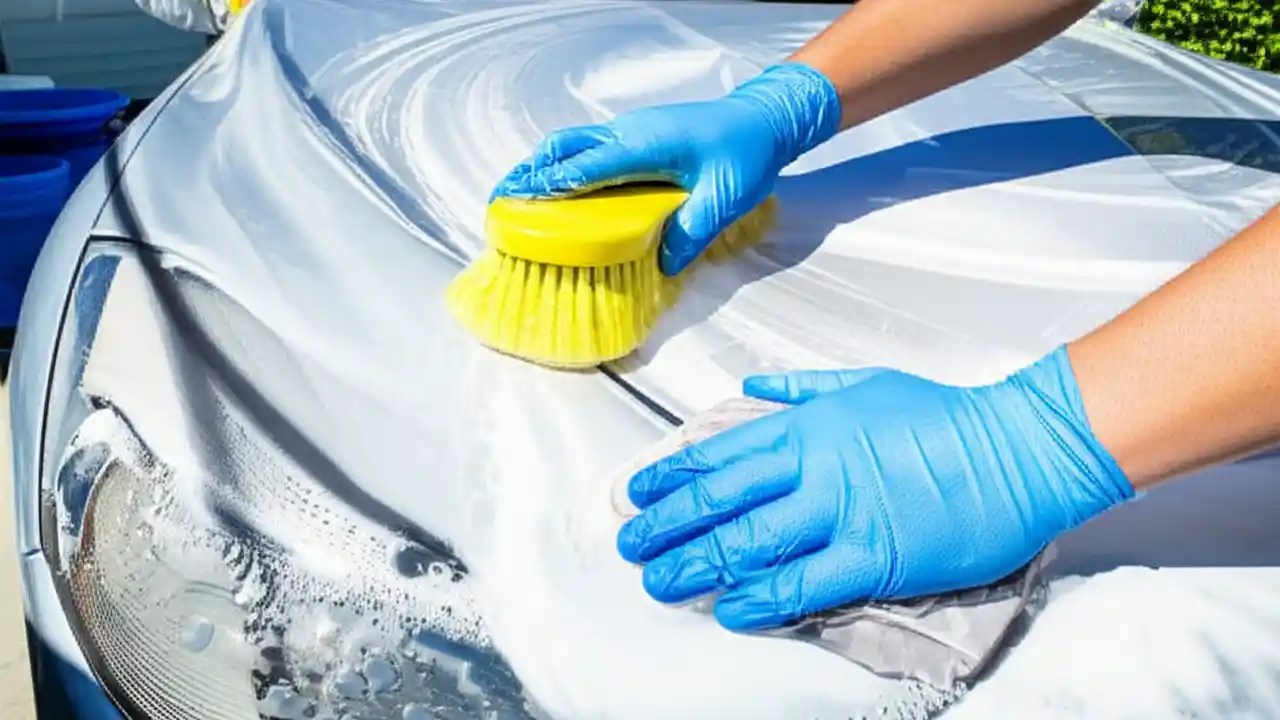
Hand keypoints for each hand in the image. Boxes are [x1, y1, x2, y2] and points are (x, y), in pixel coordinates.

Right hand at [490, 63, 840, 274]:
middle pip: (565, 148)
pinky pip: (588, 150)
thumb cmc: (746, 152)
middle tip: (500, 202)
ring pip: (572, 145)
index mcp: (645, 144)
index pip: (586, 165)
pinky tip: (559, 192)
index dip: (550, 184)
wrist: (764, 119)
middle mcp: (629, 133)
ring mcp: (630, 132)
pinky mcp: (635, 138)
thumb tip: (663, 263)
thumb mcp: (726, 198)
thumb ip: (693, 231)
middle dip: (530, 173)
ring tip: (517, 198)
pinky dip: (564, 167)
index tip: (516, 201)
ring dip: (543, 168)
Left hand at [615, 346, 1133, 630]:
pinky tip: (729, 610)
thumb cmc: (944, 418)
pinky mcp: (874, 557)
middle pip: (720, 501)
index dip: (668, 478)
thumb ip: (800, 387)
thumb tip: (752, 386)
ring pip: (750, 543)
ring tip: (661, 582)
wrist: (1016, 451)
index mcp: (807, 424)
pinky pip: (804, 584)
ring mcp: (842, 513)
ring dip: (698, 566)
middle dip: (667, 526)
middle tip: (632, 547)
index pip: (718, 453)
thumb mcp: (864, 383)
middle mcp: (814, 467)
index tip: (636, 495)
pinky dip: (761, 599)